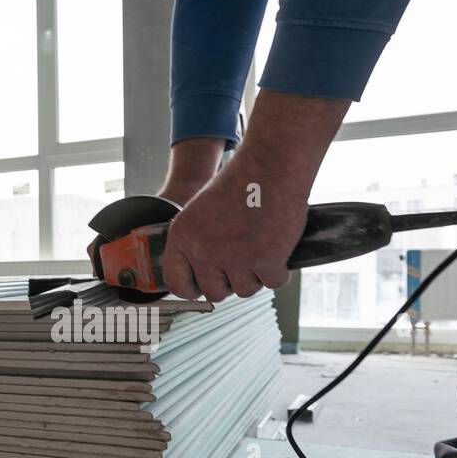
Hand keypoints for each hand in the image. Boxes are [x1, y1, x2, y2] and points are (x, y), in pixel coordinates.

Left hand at [161, 154, 304, 300]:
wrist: (271, 165)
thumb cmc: (241, 182)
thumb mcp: (201, 210)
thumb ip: (197, 242)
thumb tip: (202, 275)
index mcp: (183, 236)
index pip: (177, 283)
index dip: (192, 289)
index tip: (201, 288)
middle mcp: (205, 250)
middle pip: (215, 293)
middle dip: (229, 282)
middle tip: (241, 262)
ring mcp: (236, 257)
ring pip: (245, 290)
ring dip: (255, 275)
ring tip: (260, 247)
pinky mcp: (266, 259)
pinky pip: (273, 282)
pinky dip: (279, 270)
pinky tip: (278, 249)